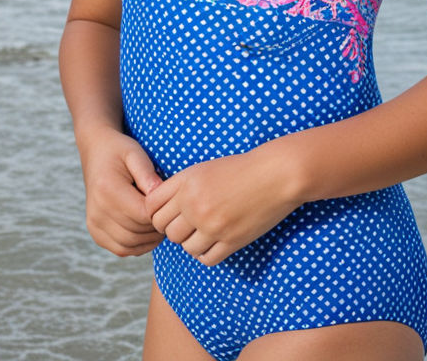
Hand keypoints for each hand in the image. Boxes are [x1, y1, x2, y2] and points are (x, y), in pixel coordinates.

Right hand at [79, 129, 163, 256]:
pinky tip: (146, 230)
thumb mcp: (135, 154)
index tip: (170, 202)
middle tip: (169, 213)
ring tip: (159, 220)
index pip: (143, 215)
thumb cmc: (119, 151)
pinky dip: (138, 245)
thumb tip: (161, 197)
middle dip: (157, 226)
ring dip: (149, 238)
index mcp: (107, 190)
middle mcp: (97, 211)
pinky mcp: (95, 232)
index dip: (161, 212)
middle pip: (137, 232)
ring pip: (130, 245)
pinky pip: (121, 249)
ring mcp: (94, 224)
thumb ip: (148, 175)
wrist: (96, 151)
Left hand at [144, 148, 301, 265]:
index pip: (151, 207)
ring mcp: (212, 225)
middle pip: (166, 230)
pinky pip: (205, 258)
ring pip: (184, 247)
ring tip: (203, 232)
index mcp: (186, 182)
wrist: (275, 174)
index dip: (156, 213)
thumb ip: (180, 187)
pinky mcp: (230, 241)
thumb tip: (158, 209)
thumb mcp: (204, 169)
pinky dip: (206, 253)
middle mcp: (194, 204)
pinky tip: (214, 242)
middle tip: (187, 225)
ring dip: (191, 242)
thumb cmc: (240, 169)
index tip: (168, 213)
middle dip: (173, 229)